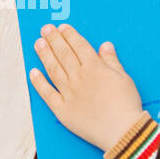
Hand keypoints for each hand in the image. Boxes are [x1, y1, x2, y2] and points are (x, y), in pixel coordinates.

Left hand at [28, 23, 146, 151]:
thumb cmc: (126, 105)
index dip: (70, 35)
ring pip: (53, 70)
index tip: (62, 27)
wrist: (122, 131)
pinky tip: (33, 72)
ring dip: (44, 55)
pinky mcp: (62, 110)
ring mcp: (69, 93)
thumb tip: (105, 45)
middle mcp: (79, 78)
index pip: (79, 46)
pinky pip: (47, 94)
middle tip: (45, 29)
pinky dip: (38, 82)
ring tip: (38, 43)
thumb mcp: (124, 78)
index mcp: (95, 68)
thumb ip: (111, 61)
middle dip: (53, 39)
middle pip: (63, 54)